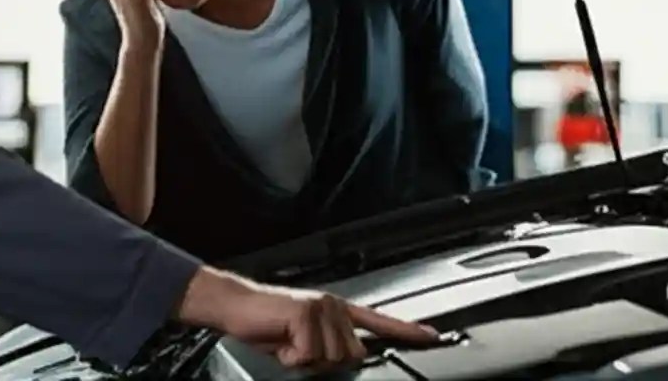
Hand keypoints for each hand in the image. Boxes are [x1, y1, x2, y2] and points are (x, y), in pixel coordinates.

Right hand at [178, 268, 439, 371]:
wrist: (235, 306)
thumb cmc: (266, 324)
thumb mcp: (303, 339)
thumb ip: (328, 346)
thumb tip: (347, 360)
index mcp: (336, 309)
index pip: (378, 320)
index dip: (407, 330)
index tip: (432, 336)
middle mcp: (334, 305)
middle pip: (351, 355)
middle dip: (324, 362)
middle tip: (296, 348)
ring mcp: (322, 307)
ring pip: (332, 359)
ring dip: (305, 360)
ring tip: (286, 342)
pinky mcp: (306, 314)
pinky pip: (309, 356)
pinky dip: (291, 358)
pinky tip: (280, 340)